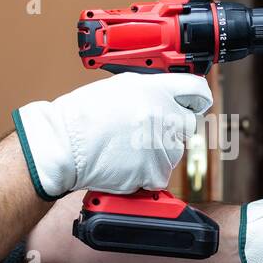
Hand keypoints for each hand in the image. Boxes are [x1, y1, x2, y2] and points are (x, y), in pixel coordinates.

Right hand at [13, 72, 212, 197]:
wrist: (64, 145)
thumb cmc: (82, 116)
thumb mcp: (120, 87)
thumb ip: (150, 90)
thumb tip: (167, 97)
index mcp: (155, 89)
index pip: (196, 90)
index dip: (197, 97)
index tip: (196, 103)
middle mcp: (164, 115)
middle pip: (187, 124)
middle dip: (172, 127)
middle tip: (145, 131)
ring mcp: (161, 144)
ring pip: (174, 151)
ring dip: (157, 152)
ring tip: (127, 147)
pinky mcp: (155, 171)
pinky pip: (160, 174)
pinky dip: (146, 173)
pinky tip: (125, 163)